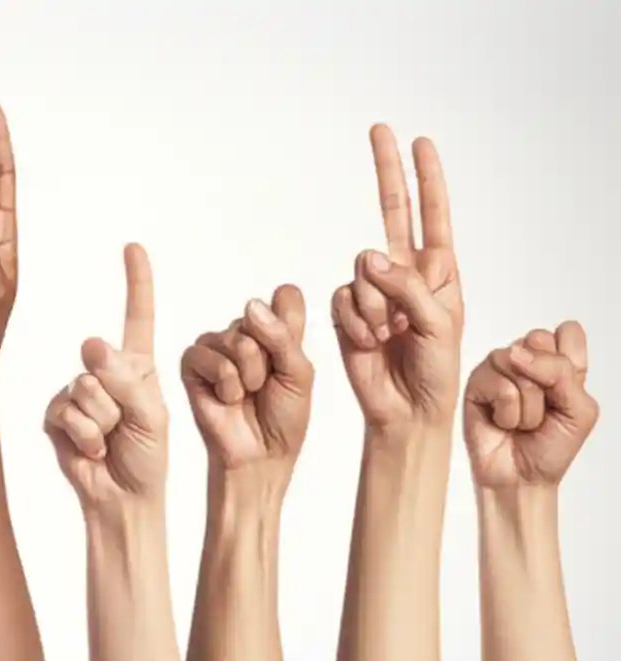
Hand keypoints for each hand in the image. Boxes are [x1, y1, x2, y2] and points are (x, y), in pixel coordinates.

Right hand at [44, 244, 165, 507]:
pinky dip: (85, 436)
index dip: (136, 282)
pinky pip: (67, 413)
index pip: (137, 316)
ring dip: (103, 423)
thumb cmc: (146, 457)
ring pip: (84, 390)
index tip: (134, 248)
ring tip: (111, 441)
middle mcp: (106, 372)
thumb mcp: (152, 416)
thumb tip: (91, 343)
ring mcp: (77, 391)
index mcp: (138, 365)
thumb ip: (126, 381)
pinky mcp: (56, 413)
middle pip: (101, 361)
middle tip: (127, 428)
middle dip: (117, 399)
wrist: (122, 498)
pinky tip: (92, 450)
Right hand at [181, 285, 311, 471]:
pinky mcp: (193, 364)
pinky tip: (228, 398)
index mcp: (276, 329)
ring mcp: (216, 347)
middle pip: (258, 318)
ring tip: (248, 394)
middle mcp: (245, 332)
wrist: (262, 454)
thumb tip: (252, 305)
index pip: (285, 297)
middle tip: (266, 385)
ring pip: (234, 338)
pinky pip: (207, 356)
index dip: (289, 326)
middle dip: (268, 359)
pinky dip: (225, 382)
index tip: (291, 359)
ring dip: (248, 373)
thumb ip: (283, 336)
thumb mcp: (299, 373)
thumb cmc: (283, 417)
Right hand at [332, 125, 463, 426]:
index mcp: (439, 272)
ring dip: (375, 308)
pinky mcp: (347, 312)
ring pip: (361, 273)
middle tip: (380, 130)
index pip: (433, 215)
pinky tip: (370, 343)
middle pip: (392, 212)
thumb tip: (367, 257)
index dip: (427, 178)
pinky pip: (342, 299)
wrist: (406, 410)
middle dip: (387, 172)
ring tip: (391, 337)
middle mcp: (406, 274)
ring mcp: (375, 292)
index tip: (420, 142)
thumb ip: (408, 287)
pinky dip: (355, 322)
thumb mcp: (439, 326)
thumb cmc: (437, 372)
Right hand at [464, 322, 597, 486]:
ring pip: (518, 363)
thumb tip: (519, 353)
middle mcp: (528, 360)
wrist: (522, 478)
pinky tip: (503, 423)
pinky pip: (499, 386)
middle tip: (544, 409)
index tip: (565, 392)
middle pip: (539, 340)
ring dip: (528, 405)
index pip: (568, 332)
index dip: (568, 361)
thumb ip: (562, 373)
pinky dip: (509, 413)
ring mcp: (499, 368)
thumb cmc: (551, 448)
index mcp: (559, 361)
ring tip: (523, 422)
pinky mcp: (476, 383)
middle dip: (547, 383)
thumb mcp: (580, 411)